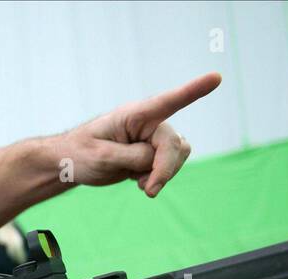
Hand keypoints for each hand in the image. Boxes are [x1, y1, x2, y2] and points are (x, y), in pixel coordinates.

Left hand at [58, 73, 219, 196]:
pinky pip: (170, 165)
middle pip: (174, 145)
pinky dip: (158, 177)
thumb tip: (157, 159)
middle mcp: (148, 122)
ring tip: (138, 183)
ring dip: (162, 174)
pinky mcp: (152, 152)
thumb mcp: (102, 157)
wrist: (71, 163)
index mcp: (135, 115)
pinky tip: (139, 181)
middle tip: (147, 191)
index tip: (216, 78)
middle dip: (164, 170)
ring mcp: (152, 137)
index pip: (168, 101)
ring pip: (178, 154)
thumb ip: (133, 156)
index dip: (193, 91)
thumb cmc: (81, 153)